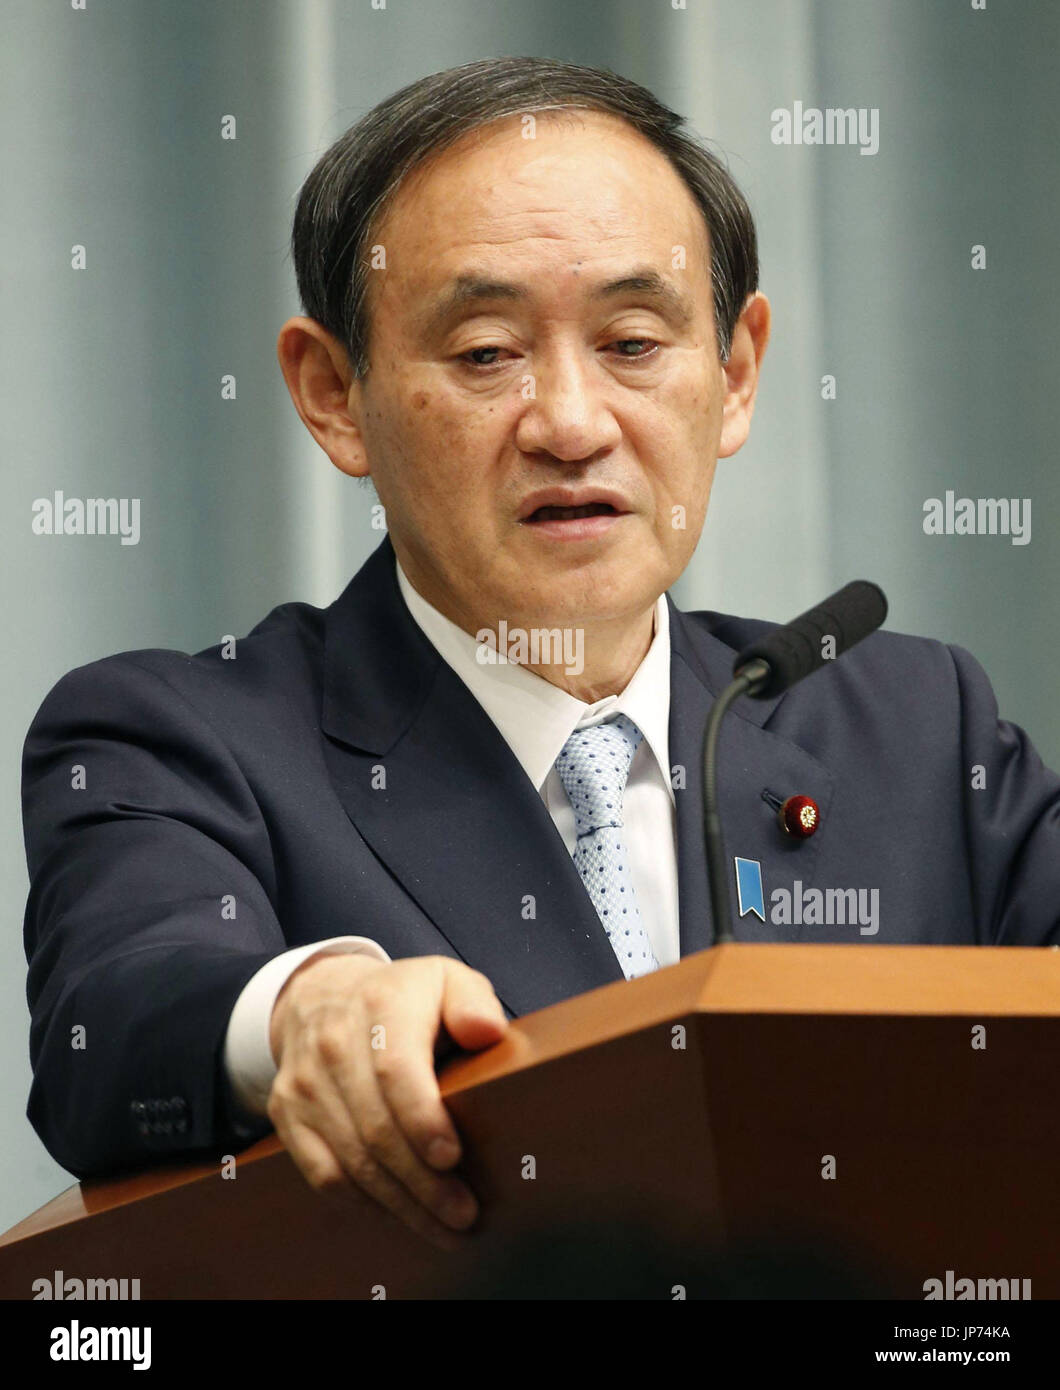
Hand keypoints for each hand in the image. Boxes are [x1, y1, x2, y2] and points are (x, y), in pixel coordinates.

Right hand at [267, 953, 507, 1248]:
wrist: (320, 995)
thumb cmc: (402, 999)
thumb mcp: (444, 980)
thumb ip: (472, 1001)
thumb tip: (487, 1032)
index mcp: (380, 1006)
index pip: (395, 1069)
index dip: (422, 1118)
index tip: (452, 1157)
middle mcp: (334, 1043)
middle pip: (375, 1128)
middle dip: (422, 1182)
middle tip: (464, 1215)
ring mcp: (305, 1082)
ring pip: (350, 1160)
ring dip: (399, 1204)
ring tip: (444, 1228)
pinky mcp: (286, 1114)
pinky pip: (323, 1174)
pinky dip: (364, 1203)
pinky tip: (399, 1215)